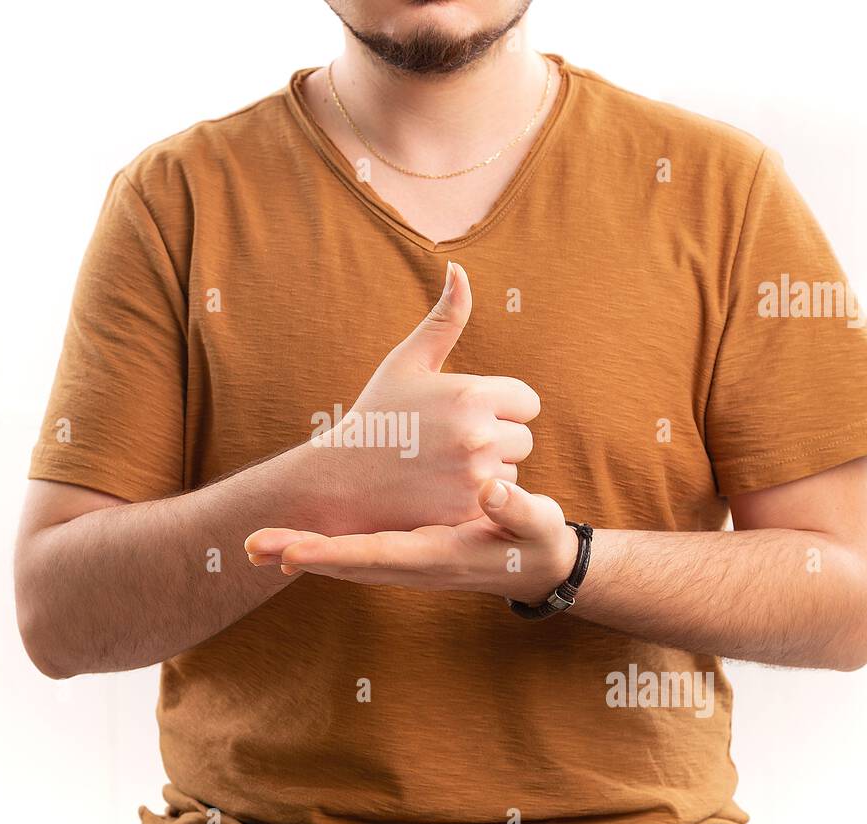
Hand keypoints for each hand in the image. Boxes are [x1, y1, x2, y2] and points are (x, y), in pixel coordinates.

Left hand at [246, 478, 578, 604]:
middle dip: (298, 554)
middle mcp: (411, 563)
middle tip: (250, 546)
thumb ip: (517, 509)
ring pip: (341, 558)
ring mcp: (401, 558)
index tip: (294, 553)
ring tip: (253, 545)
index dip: (335, 553)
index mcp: (437, 556)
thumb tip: (491, 489)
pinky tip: (290, 537)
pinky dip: (319, 547)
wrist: (534, 564)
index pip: (377, 555)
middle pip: (345, 562)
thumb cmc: (537, 542)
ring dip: (299, 551)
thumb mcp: (537, 525)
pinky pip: (351, 551)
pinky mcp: (400, 549)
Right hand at [308, 261, 539, 531]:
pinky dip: (477, 499)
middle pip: (523, 437)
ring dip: (489, 470)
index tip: (463, 414)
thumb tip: (460, 268)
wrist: (340, 482)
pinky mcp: (469, 512)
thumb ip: (444, 319)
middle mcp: (479, 436)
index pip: (526, 401)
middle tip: (448, 443)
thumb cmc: (376, 416)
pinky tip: (441, 490)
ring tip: (441, 467)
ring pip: (513, 470)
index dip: (499, 407)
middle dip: (496, 439)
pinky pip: (498, 501)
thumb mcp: (406, 363)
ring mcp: (475, 478)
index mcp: (471, 394)